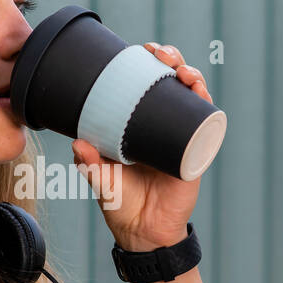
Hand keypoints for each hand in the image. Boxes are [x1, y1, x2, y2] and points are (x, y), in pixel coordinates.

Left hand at [71, 42, 212, 251]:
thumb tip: (76, 142)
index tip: (140, 49)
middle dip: (170, 59)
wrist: (144, 233)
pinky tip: (198, 91)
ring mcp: (182, 136)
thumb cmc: (121, 202)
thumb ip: (89, 162)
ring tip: (181, 71)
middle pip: (171, 81)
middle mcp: (162, 125)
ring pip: (191, 96)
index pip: (144, 83)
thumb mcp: (100, 178)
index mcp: (138, 124)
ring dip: (190, 75)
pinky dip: (205, 104)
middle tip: (160, 54)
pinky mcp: (196, 152)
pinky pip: (205, 123)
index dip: (146, 62)